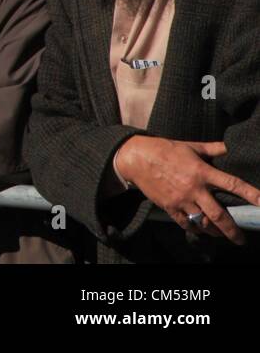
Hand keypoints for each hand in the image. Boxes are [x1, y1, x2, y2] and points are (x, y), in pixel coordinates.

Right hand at [113, 137, 259, 243]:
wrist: (136, 157)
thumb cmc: (165, 149)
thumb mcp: (191, 146)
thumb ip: (213, 148)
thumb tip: (230, 146)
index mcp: (202, 171)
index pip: (232, 184)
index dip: (251, 194)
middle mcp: (194, 188)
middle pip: (219, 215)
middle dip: (233, 231)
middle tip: (241, 239)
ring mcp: (181, 199)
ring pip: (203, 222)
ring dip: (216, 232)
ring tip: (223, 235)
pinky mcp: (169, 206)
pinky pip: (186, 223)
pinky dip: (195, 228)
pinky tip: (201, 229)